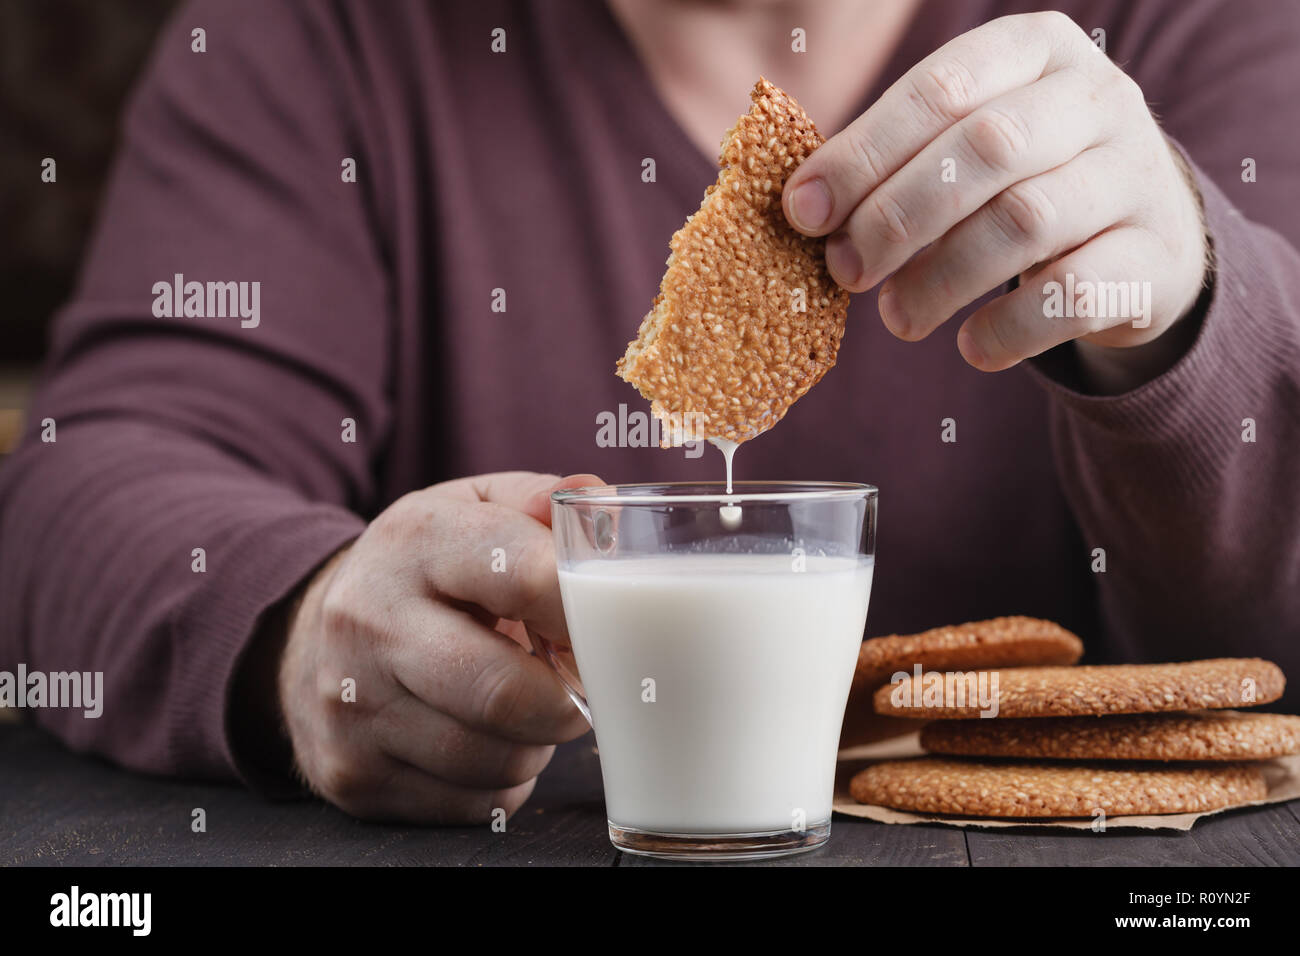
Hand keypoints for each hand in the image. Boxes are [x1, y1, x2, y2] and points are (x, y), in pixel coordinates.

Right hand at [277, 471, 597, 822]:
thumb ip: (544, 503)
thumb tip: (606, 511)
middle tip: (580, 685)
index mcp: (414, 541)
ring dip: (537, 743)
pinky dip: (504, 780)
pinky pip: (475, 804)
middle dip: (569, 701)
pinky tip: (487, 739)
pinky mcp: (353, 776)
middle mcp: (370, 622)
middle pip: (507, 693)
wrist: (309, 637)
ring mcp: (354, 708)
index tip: (611, 628)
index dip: (590, 611)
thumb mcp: (474, 510)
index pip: (526, 577)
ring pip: (497, 759)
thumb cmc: (426, 571)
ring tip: (525, 705)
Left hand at [783, 11, 1208, 374]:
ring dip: (942, 279)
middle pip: (985, 149)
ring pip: (1026, 221)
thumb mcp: (966, 148)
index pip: (940, 87)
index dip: (863, 154)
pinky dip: (1009, 327)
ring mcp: (1136, 173)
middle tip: (846, 271)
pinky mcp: (1157, 256)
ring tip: (897, 316)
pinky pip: (1074, 294)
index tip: (803, 212)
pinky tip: (971, 346)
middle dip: (897, 217)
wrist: (1145, 236)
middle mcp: (1096, 97)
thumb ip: (895, 162)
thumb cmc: (1022, 183)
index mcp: (1034, 50)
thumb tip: (803, 206)